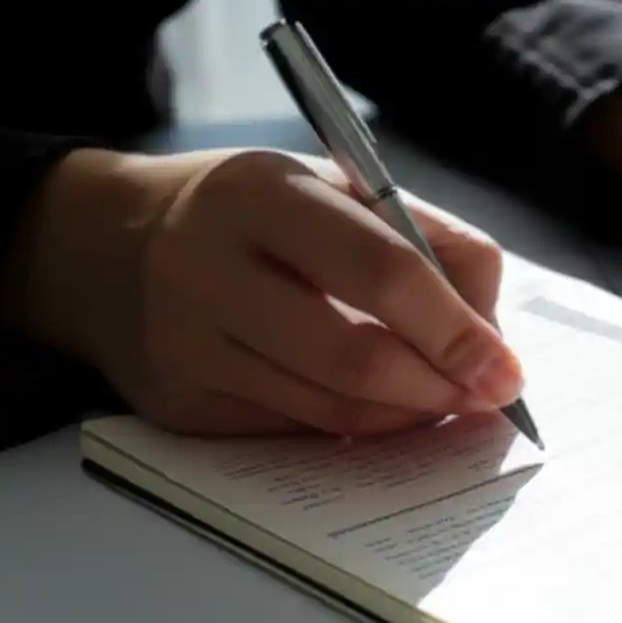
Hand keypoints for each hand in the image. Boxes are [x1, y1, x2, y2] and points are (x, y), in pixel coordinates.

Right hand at [2, 148, 520, 436]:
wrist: (115, 245)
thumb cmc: (261, 217)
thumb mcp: (342, 193)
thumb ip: (432, 246)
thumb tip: (491, 339)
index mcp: (267, 193)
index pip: (384, 270)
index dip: (457, 330)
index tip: (507, 371)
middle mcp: (211, 265)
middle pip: (354, 355)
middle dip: (438, 387)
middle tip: (483, 398)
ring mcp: (186, 340)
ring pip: (329, 407)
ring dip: (405, 414)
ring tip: (440, 399)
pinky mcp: (178, 401)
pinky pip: (295, 430)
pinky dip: (355, 425)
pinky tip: (377, 406)